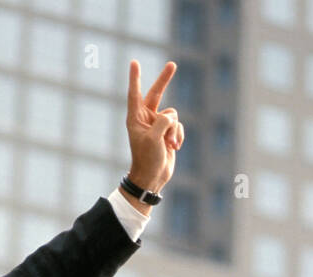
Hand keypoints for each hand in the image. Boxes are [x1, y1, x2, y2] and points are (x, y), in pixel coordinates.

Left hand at [124, 60, 182, 205]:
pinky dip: (178, 135)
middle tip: (172, 64)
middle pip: (156, 94)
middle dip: (165, 80)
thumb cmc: (147, 159)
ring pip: (172, 114)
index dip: (135, 78)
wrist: (152, 178)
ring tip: (169, 144)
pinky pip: (178, 125)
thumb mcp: (154, 138)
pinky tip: (174, 148)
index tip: (134, 62)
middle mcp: (145, 119)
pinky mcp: (167, 133)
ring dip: (174, 129)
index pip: (135, 94)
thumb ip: (163, 121)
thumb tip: (171, 117)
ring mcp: (157, 125)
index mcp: (135, 119)